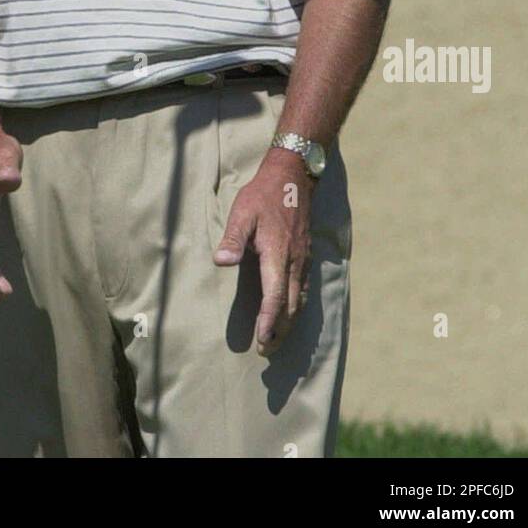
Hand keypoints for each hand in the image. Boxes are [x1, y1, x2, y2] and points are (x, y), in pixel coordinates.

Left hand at [213, 152, 313, 356]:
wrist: (293, 177)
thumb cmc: (262, 195)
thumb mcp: (242, 212)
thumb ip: (233, 238)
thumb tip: (221, 261)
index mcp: (277, 254)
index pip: (275, 296)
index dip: (269, 321)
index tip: (262, 340)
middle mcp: (294, 261)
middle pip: (290, 305)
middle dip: (280, 330)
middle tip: (267, 350)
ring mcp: (303, 259)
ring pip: (299, 299)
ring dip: (289, 321)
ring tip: (277, 339)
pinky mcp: (305, 255)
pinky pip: (304, 288)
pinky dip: (296, 306)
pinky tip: (290, 311)